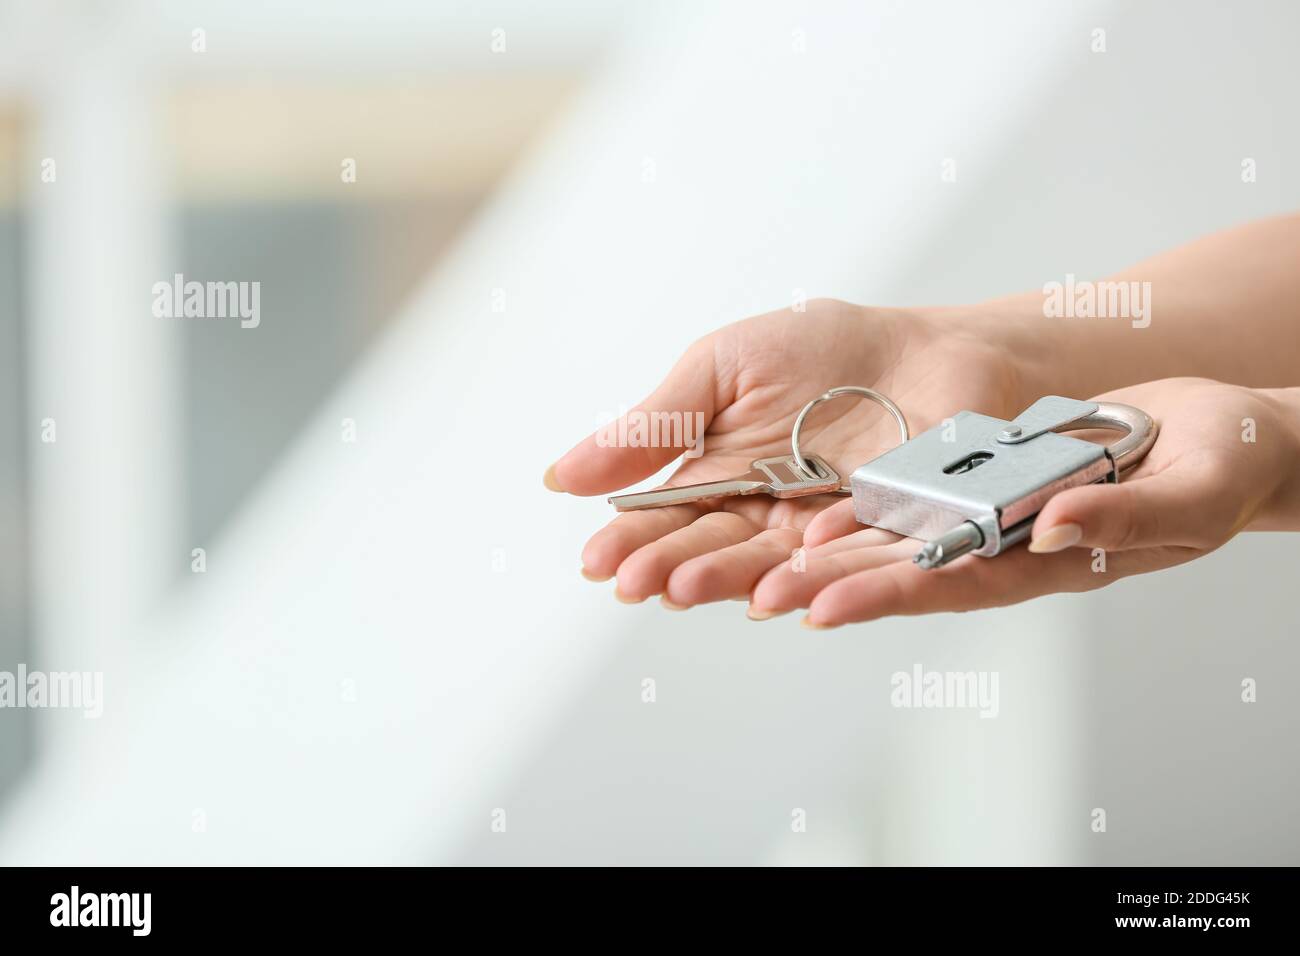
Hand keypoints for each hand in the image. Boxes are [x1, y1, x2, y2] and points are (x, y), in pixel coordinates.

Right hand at [545, 299, 1029, 604]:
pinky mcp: (896, 542)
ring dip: (735, 582)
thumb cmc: (827, 351)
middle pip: (718, 550)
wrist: (931, 348)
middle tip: (637, 582)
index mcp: (724, 482)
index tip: (599, 561)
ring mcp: (830, 534)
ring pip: (781, 568)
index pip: (670, 520)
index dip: (636, 541)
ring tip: (694, 588)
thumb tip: (562, 476)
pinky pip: (862, 569)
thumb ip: (654, 424)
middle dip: (675, 567)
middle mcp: (770, 519)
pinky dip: (829, 583)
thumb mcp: (721, 370)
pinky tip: (790, 597)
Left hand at [749, 377, 1299, 626]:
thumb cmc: (1223, 463)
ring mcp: (999, 520)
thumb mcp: (1192, 490)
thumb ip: (1123, 516)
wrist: (1223, 435)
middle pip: (908, 573)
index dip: (887, 595)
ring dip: (830, 556)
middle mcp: (1014, 549)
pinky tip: (812, 519)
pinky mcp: (990, 484)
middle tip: (755, 597)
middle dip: (830, 584)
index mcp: (1058, 561)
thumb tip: (1051, 530)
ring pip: (901, 543)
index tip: (821, 608)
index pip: (959, 585)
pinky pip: (919, 503)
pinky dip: (865, 511)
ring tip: (759, 572)